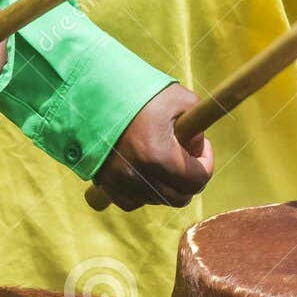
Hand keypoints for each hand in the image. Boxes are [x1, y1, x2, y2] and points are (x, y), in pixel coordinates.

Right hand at [91, 84, 214, 210]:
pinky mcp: (107, 187)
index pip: (198, 180)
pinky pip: (134, 202)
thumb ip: (197, 122)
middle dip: (190, 179)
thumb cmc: (136, 94)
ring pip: (158, 200)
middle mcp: (140, 177)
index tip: (202, 147)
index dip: (207, 164)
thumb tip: (196, 147)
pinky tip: (143, 169)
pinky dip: (144, 191)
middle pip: (180, 198)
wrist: (89, 97)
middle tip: (187, 156)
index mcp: (159, 156)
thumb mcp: (177, 98)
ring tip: (162, 156)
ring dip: (167, 184)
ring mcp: (121, 185)